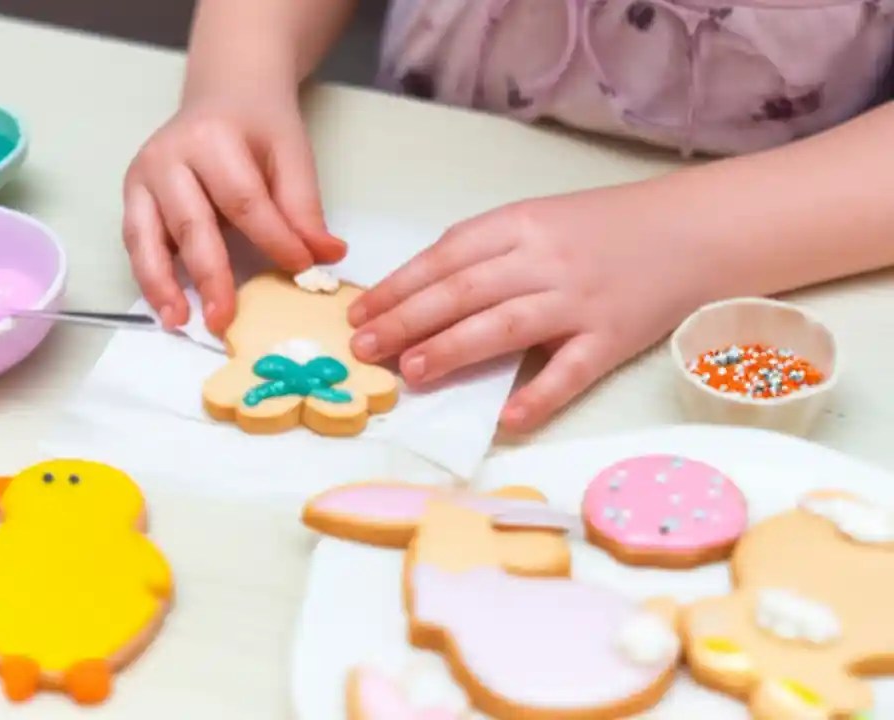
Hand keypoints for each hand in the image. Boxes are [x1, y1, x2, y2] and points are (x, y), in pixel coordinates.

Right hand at [122, 90, 346, 332]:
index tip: (299, 270)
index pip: (243, 199)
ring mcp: (142, 177)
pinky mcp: (132, 197)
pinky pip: (136, 243)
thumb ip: (304, 207)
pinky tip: (167, 307)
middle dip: (209, 275)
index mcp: (211, 138)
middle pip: (190, 223)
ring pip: (147, 237)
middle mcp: (167, 156)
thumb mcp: (291, 154)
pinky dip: (149, 277)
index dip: (273, 238)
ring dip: (161, 284)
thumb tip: (326, 256)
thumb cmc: (258, 127)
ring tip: (180, 322)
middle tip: (225, 319)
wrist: (223, 94)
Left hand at [346, 184, 713, 431]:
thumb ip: (485, 253)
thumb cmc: (603, 229)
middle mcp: (546, 260)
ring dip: (453, 350)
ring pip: (506, 326)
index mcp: (521, 224)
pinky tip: (507, 418)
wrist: (694, 230)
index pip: (446, 257)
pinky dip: (539, 396)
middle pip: (465, 290)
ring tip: (410, 373)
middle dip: (407, 320)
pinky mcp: (614, 337)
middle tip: (365, 348)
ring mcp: (581, 300)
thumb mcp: (538, 222)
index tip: (360, 314)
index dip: (398, 287)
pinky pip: (572, 371)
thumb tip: (417, 294)